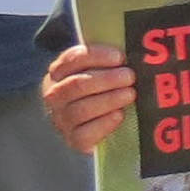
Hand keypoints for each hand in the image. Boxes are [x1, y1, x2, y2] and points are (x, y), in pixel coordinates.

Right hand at [39, 42, 135, 158]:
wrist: (101, 128)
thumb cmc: (106, 91)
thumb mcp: (104, 72)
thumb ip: (111, 61)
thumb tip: (133, 50)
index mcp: (59, 73)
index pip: (72, 59)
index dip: (96, 56)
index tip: (120, 57)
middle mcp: (55, 95)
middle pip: (76, 85)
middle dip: (106, 79)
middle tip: (130, 77)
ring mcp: (62, 119)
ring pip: (81, 109)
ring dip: (109, 100)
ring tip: (130, 94)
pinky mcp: (74, 140)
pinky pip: (85, 134)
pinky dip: (104, 124)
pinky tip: (119, 115)